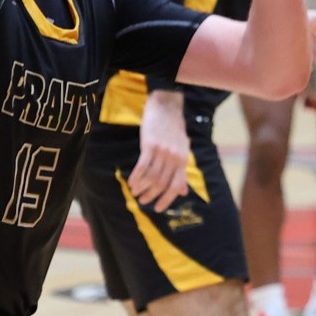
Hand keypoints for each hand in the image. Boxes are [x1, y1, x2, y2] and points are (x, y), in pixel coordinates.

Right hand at [128, 89, 190, 212]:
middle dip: (152, 196)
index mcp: (183, 159)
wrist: (166, 108)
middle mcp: (174, 157)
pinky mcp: (150, 145)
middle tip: (143, 202)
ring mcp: (162, 152)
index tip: (158, 208)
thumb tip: (184, 192)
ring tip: (135, 193)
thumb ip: (181, 170)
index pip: (177, 185)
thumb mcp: (182, 148)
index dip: (167, 199)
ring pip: (151, 177)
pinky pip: (142, 166)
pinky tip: (131, 183)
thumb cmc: (173, 129)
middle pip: (162, 184)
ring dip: (142, 188)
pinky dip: (136, 177)